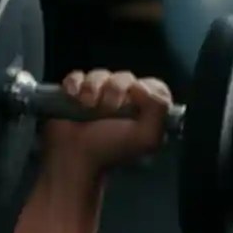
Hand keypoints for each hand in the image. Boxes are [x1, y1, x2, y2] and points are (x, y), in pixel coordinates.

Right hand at [44, 70, 172, 171]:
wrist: (75, 157)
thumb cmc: (112, 149)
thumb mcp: (146, 137)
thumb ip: (159, 110)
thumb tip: (140, 85)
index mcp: (146, 111)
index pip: (155, 86)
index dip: (147, 88)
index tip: (135, 97)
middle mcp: (125, 101)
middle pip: (125, 77)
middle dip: (116, 89)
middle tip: (107, 109)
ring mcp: (100, 95)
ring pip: (101, 74)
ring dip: (93, 87)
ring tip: (87, 105)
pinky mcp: (76, 93)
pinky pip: (78, 75)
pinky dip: (75, 83)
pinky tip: (73, 96)